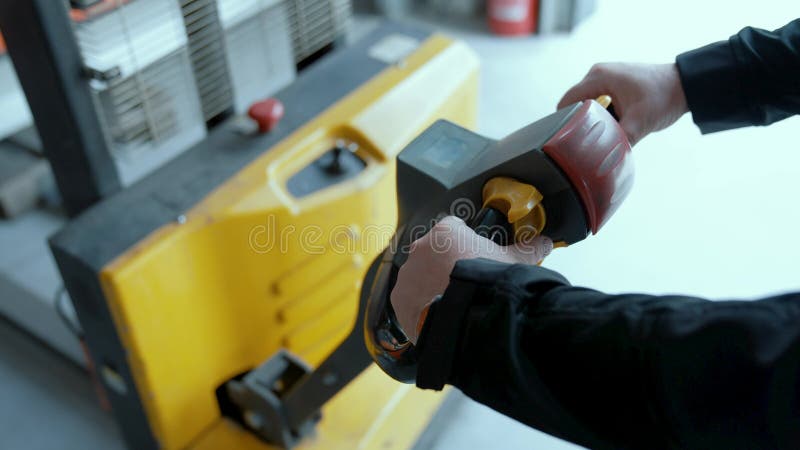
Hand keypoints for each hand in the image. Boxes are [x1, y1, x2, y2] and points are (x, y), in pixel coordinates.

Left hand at [390, 215, 552, 343]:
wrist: (468, 323)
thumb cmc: (488, 286)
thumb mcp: (513, 262)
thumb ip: (528, 248)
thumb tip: (544, 243)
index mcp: (445, 231)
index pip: (455, 227)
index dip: (467, 241)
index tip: (476, 256)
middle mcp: (420, 248)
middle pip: (434, 252)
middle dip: (447, 264)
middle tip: (466, 282)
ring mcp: (407, 274)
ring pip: (420, 276)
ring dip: (432, 285)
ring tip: (454, 301)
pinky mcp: (399, 299)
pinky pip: (410, 299)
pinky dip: (422, 305)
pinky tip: (440, 314)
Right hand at [558, 63, 688, 144]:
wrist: (687, 84)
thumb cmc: (664, 96)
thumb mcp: (640, 123)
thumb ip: (619, 141)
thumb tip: (605, 161)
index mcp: (598, 77)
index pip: (567, 102)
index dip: (562, 122)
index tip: (564, 141)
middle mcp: (598, 74)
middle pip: (575, 104)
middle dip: (577, 123)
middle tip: (580, 144)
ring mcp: (606, 77)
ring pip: (587, 104)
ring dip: (591, 120)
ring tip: (595, 138)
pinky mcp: (615, 84)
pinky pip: (599, 102)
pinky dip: (601, 115)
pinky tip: (608, 129)